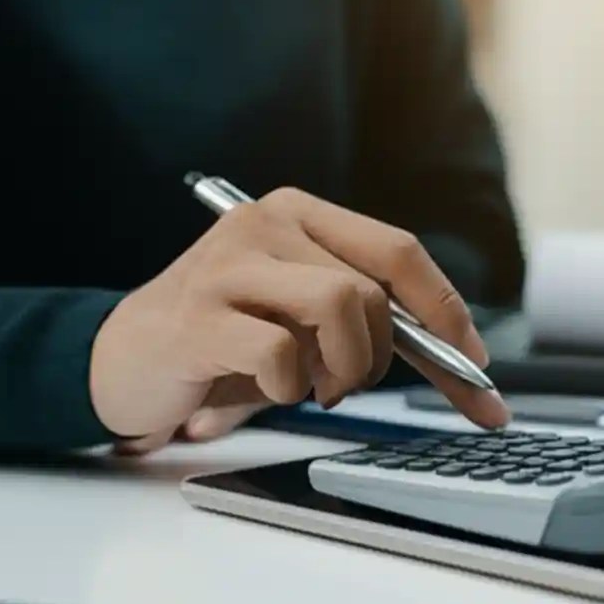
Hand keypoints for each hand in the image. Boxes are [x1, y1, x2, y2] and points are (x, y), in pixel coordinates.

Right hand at [88, 187, 508, 453]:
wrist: (124, 358)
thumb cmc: (230, 341)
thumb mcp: (306, 320)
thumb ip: (372, 321)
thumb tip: (465, 360)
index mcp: (301, 214)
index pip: (400, 253)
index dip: (448, 314)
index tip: (479, 370)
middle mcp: (267, 223)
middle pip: (376, 288)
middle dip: (390, 356)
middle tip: (356, 386)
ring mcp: (228, 264)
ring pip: (340, 306)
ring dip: (346, 368)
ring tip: (316, 389)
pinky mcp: (197, 315)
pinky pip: (282, 353)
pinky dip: (293, 387)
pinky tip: (271, 390)